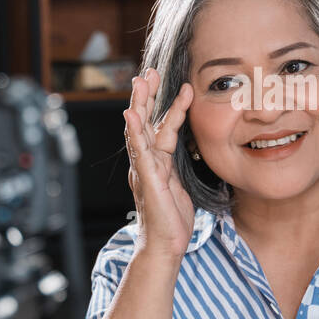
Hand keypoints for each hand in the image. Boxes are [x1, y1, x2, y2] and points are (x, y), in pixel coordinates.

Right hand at [123, 68, 195, 260]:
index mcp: (157, 161)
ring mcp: (145, 169)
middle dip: (148, 95)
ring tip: (141, 82)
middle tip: (150, 71)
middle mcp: (147, 162)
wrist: (165, 247)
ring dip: (140, 104)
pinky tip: (131, 115)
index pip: (161, 126)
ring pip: (140, 130)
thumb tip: (187, 150)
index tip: (175, 83)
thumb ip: (178, 167)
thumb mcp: (180, 185)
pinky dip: (135, 132)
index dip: (167, 104)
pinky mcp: (146, 179)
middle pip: (145, 121)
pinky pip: (140, 151)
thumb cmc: (173, 219)